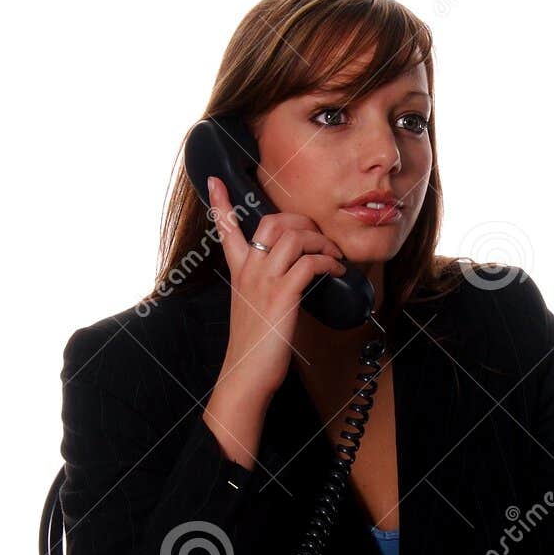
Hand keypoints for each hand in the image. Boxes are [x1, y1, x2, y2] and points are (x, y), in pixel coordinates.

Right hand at [202, 174, 345, 467]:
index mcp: (238, 272)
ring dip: (322, 242)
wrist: (247, 375)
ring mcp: (264, 281)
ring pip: (294, 237)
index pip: (225, 229)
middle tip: (320, 238)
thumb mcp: (255, 308)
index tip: (215, 178)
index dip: (221, 202)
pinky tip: (337, 273)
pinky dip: (329, 263)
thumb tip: (296, 275)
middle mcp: (248, 270)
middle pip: (273, 221)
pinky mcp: (283, 295)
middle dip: (303, 222)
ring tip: (334, 257)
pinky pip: (310, 263)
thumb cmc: (255, 347)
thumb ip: (267, 286)